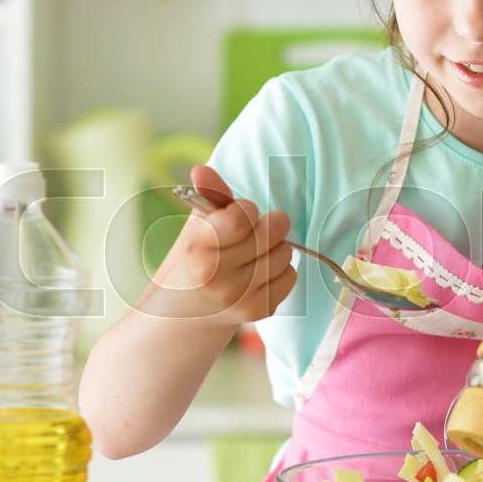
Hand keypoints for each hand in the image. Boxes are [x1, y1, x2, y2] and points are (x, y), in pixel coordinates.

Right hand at [144, 164, 296, 324]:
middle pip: (271, 234)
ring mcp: (238, 297)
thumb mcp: (201, 223)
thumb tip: (201, 170)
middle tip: (259, 229)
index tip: (241, 213)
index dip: (247, 210)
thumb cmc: (201, 254)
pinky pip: (291, 277)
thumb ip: (208, 195)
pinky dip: (282, 271)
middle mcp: (215, 276)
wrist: (191, 307)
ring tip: (257, 253)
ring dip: (276, 248)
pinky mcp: (259, 311)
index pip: (241, 218)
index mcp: (197, 248)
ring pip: (285, 255)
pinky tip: (261, 273)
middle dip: (270, 225)